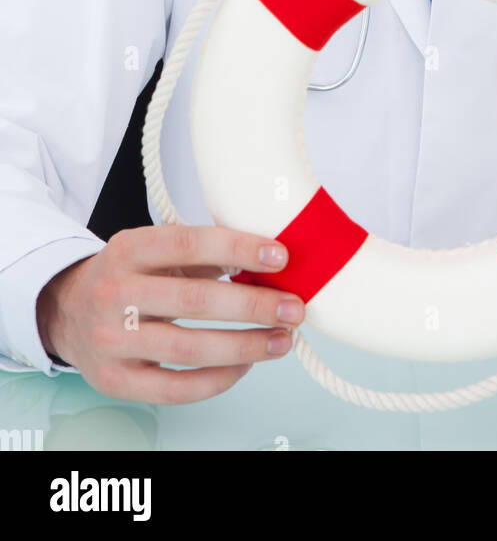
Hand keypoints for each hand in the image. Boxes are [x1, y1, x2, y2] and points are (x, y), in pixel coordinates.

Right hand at [35, 225, 304, 403]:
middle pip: (194, 300)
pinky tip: (245, 366)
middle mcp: (114, 292)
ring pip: (189, 348)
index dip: (238, 249)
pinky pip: (175, 388)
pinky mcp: (114, 380)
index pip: (188, 243)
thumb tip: (269, 264)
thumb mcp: (155, 250)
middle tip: (293, 307)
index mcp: (127, 249)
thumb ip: (205, 254)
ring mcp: (110, 340)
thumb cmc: (128, 276)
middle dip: (254, 305)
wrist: (68, 310)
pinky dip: (218, 379)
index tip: (280, 256)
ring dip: (246, 346)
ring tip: (282, 340)